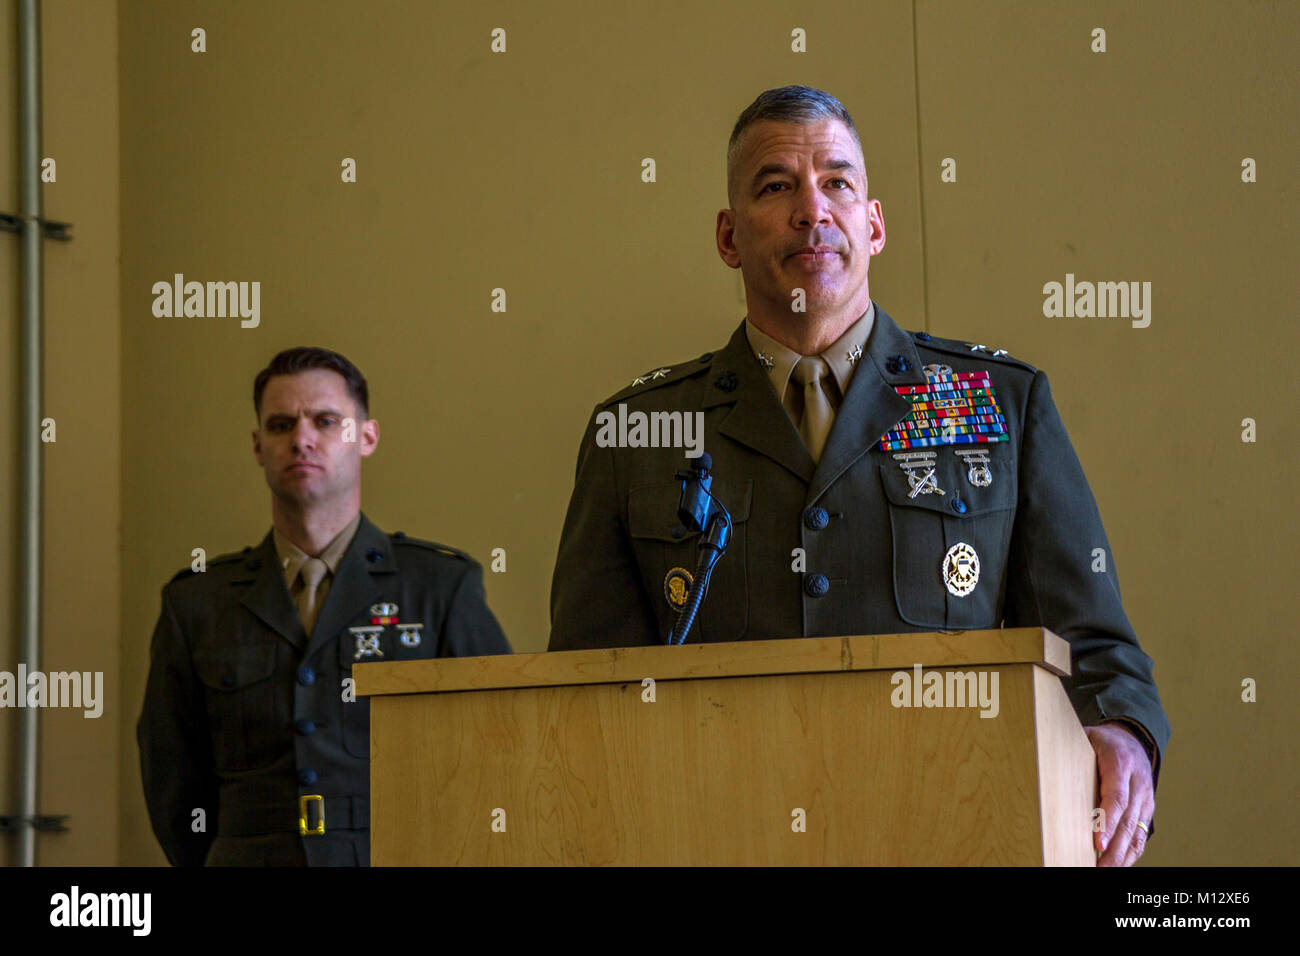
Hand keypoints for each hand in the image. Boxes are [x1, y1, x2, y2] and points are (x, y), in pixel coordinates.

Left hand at [1085, 722, 1153, 866]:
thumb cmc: (1104, 742)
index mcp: (1121, 764)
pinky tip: (1118, 864)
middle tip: (1099, 866)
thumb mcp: (1087, 737)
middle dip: (1114, 847)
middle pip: (1127, 820)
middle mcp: (1138, 783)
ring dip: (1122, 855)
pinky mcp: (1147, 809)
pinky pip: (1141, 834)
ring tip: (1105, 870)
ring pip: (1136, 831)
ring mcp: (1146, 798)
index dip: (1107, 821)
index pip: (1117, 797)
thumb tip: (1042, 755)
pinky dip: (1131, 852)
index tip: (1097, 842)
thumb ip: (1071, 748)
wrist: (1133, 739)